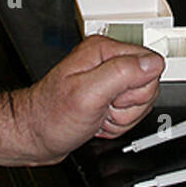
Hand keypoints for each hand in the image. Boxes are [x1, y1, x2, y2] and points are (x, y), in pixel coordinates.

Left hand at [22, 36, 164, 162]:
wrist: (32, 135)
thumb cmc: (50, 116)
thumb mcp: (88, 94)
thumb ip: (123, 74)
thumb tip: (153, 63)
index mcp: (103, 50)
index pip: (150, 65)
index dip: (136, 90)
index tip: (114, 97)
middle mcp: (107, 61)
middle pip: (147, 85)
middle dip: (128, 106)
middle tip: (103, 108)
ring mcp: (107, 80)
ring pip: (140, 102)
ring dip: (121, 117)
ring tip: (97, 115)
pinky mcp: (107, 96)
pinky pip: (129, 113)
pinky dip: (115, 123)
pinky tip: (97, 120)